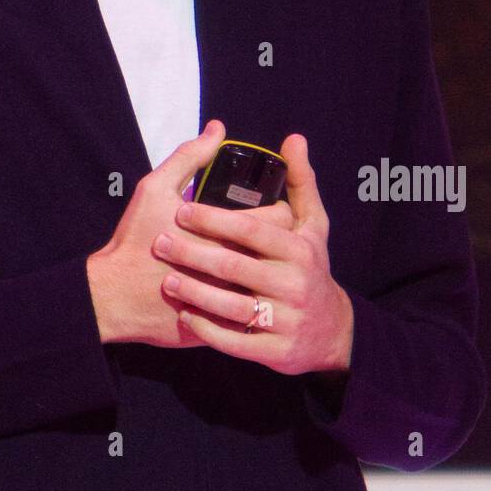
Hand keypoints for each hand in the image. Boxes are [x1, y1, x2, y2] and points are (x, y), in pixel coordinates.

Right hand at [87, 119, 294, 347]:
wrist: (113, 297)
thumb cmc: (135, 239)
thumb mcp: (155, 189)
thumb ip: (190, 157)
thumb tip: (217, 131)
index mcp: (225, 235)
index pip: (279, 220)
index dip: (280, 211)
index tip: (270, 209)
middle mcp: (235, 271)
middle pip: (281, 253)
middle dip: (277, 242)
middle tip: (263, 235)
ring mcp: (230, 303)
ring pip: (271, 285)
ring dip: (267, 273)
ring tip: (257, 261)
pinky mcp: (222, 327)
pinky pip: (251, 313)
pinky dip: (251, 299)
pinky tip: (241, 288)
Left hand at [151, 133, 353, 373]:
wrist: (331, 331)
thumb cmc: (311, 267)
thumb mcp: (313, 225)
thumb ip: (300, 181)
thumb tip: (293, 138)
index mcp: (298, 249)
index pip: (250, 229)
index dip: (213, 219)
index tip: (181, 210)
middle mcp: (294, 284)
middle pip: (233, 265)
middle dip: (192, 252)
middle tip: (160, 242)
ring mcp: (286, 320)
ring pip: (230, 306)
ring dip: (194, 292)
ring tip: (166, 278)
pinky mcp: (276, 352)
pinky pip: (235, 341)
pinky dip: (207, 329)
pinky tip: (185, 315)